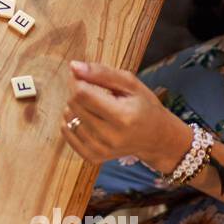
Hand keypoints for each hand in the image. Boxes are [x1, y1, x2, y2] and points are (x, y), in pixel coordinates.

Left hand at [59, 60, 193, 173]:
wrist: (156, 138)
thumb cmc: (144, 107)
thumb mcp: (130, 84)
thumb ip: (101, 73)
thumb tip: (73, 66)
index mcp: (123, 116)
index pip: (82, 94)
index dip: (76, 80)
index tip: (82, 76)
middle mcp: (110, 136)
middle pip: (73, 105)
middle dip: (77, 92)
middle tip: (92, 91)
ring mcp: (100, 149)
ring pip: (67, 118)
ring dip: (74, 108)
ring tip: (93, 106)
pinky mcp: (92, 157)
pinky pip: (66, 133)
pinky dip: (70, 122)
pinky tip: (85, 118)